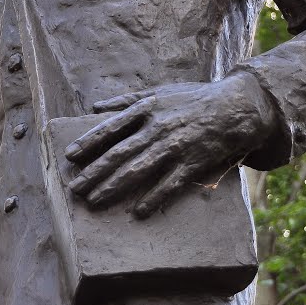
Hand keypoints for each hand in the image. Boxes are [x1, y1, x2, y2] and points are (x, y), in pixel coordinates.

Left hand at [64, 75, 273, 217]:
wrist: (235, 107)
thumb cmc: (192, 99)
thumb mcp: (158, 92)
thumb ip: (126, 101)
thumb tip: (95, 108)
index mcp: (146, 109)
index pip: (110, 128)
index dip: (88, 143)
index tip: (69, 157)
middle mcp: (157, 128)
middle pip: (119, 153)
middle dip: (94, 172)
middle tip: (75, 189)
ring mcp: (175, 146)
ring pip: (138, 170)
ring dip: (113, 187)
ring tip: (94, 201)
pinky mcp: (193, 163)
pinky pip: (169, 184)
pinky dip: (153, 198)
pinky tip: (138, 212)